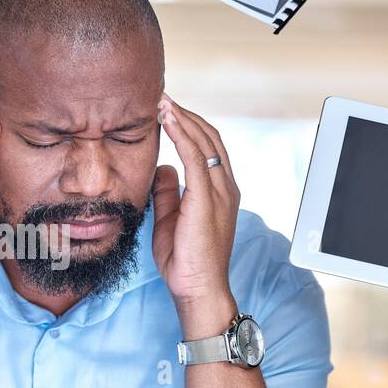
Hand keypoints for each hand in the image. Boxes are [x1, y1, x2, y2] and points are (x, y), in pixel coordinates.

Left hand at [152, 94, 239, 337]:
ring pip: (204, 142)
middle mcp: (225, 187)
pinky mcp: (206, 199)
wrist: (198, 291)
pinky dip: (182, 135)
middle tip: (162, 97)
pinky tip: (168, 119)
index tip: (167, 110)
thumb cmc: (185, 262)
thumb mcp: (170, 219)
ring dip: (183, 118)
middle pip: (209, 138)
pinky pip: (195, 158)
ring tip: (162, 100)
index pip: (208, 148)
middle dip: (186, 115)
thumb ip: (168, 193)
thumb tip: (161, 168)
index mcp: (219, 192)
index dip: (190, 126)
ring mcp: (219, 193)